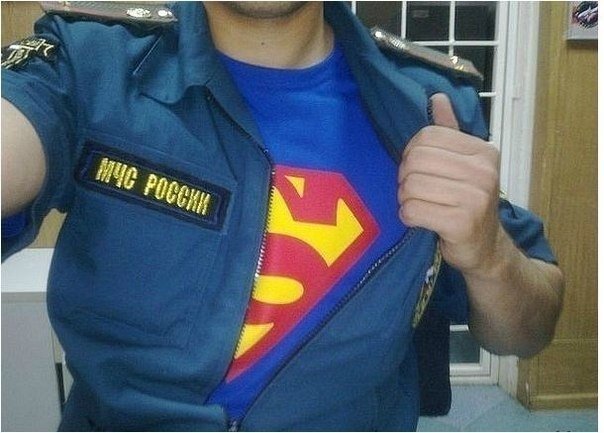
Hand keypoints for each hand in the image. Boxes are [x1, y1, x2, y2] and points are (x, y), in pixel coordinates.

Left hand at [397, 93, 505, 276]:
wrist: (486, 247)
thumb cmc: (468, 202)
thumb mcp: (463, 164)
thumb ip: (449, 132)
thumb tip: (437, 97)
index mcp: (483, 152)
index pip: (426, 137)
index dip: (411, 153)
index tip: (417, 170)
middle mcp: (484, 172)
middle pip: (414, 161)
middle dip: (405, 178)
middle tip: (414, 191)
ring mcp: (475, 199)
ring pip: (410, 186)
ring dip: (405, 199)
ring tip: (419, 205)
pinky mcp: (462, 224)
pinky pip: (412, 210)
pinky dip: (408, 216)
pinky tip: (419, 220)